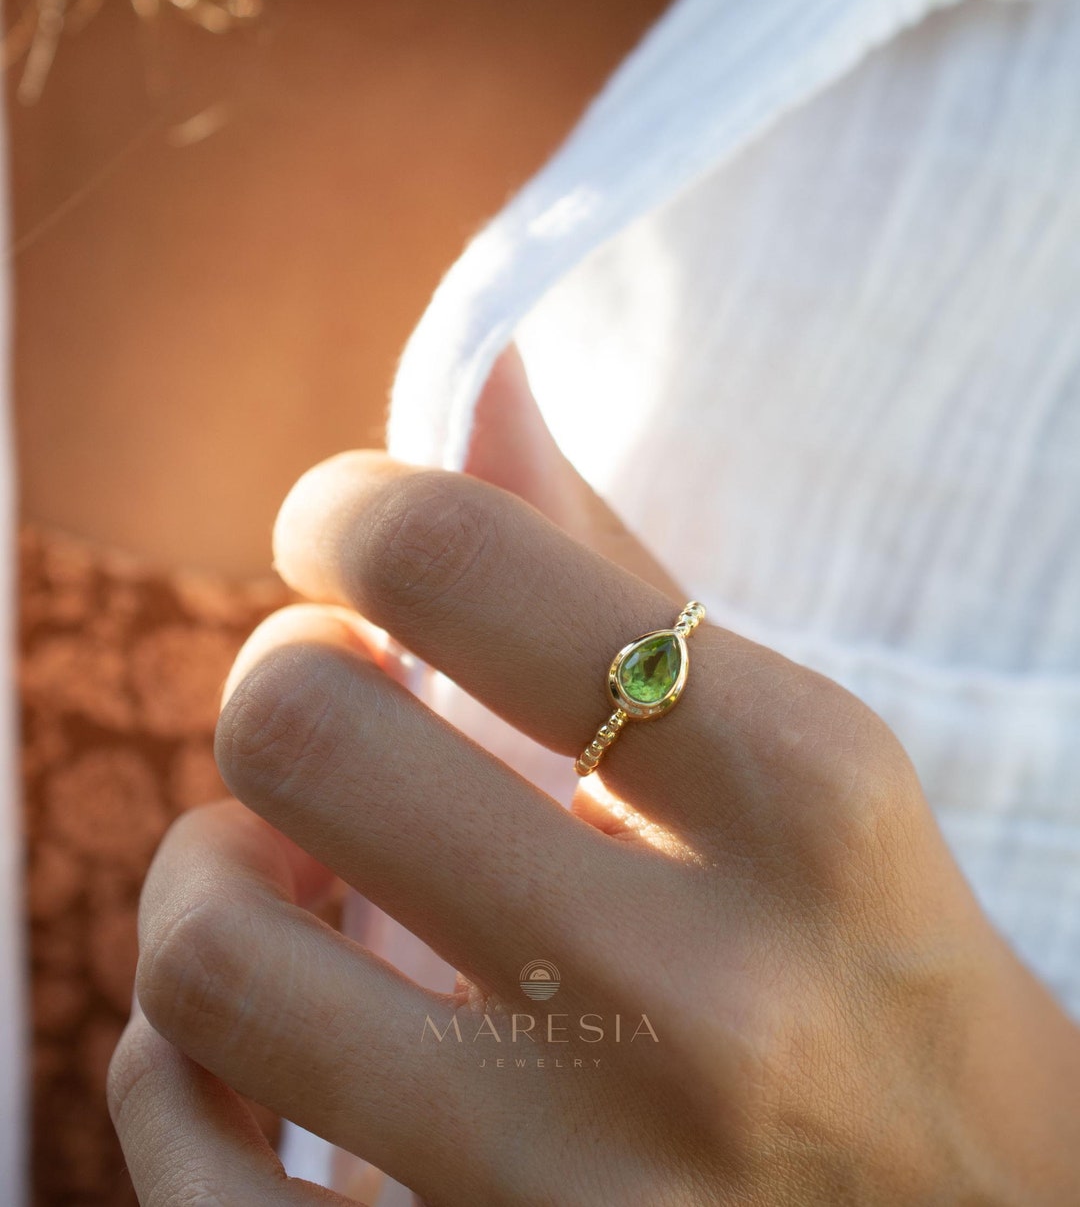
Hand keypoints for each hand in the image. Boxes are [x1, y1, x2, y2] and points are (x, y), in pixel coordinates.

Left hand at [112, 357, 1079, 1204]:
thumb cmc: (876, 980)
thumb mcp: (805, 766)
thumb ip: (618, 572)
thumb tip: (479, 376)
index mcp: (801, 798)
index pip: (456, 556)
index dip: (346, 511)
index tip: (343, 535)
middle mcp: (700, 999)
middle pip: (300, 735)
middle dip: (281, 683)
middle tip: (329, 702)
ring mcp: (580, 1194)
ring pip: (210, 953)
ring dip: (212, 874)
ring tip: (285, 875)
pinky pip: (185, 1168)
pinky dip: (172, 1071)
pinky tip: (248, 1041)